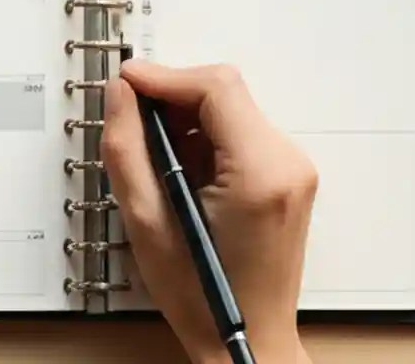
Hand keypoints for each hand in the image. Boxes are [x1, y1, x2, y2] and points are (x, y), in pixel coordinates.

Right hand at [102, 61, 316, 363]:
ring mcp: (292, 169)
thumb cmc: (203, 297)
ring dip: (187, 121)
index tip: (127, 83)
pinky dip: (205, 139)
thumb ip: (127, 148)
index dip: (164, 77)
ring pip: (230, 110)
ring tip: (156, 163)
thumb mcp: (146, 221)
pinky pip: (240, 134)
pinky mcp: (287, 177)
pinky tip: (182, 173)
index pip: (216, 88)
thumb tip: (121, 95)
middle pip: (225, 94)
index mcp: (261, 172)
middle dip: (173, 100)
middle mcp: (287, 162)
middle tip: (133, 125)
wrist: (247, 338)